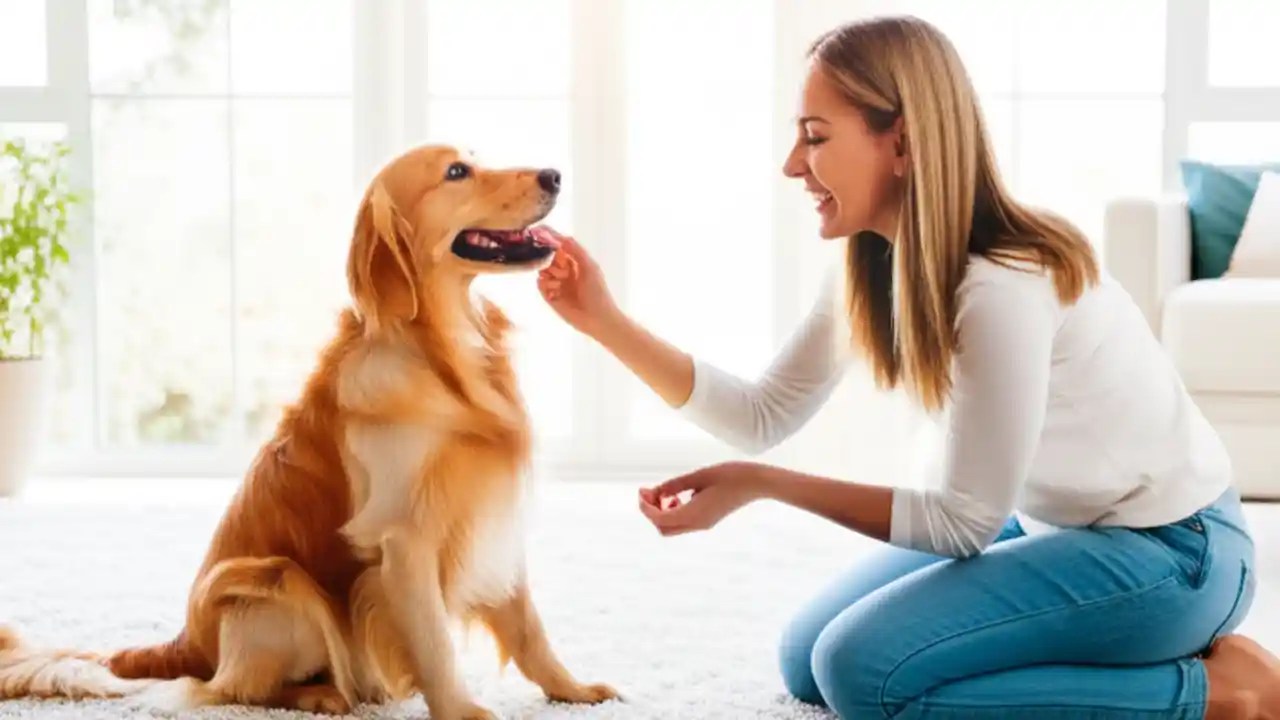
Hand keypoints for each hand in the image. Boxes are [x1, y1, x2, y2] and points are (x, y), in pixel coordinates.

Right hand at [536, 230, 620, 338]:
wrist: (597, 319)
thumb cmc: (598, 291)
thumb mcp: (589, 266)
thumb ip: (575, 249)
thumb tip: (559, 235)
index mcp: (574, 260)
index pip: (557, 244)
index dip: (548, 237)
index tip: (536, 231)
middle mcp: (563, 270)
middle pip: (546, 255)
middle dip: (548, 257)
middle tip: (560, 267)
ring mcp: (556, 283)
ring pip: (541, 269)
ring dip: (548, 272)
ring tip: (561, 280)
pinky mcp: (549, 296)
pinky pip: (539, 284)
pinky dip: (545, 284)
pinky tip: (555, 290)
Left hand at [638, 462, 769, 536]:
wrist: (758, 483)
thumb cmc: (731, 475)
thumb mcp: (699, 476)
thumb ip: (676, 485)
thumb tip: (657, 492)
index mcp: (694, 514)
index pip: (659, 519)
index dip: (645, 506)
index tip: (642, 490)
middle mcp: (698, 524)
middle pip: (663, 528)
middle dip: (652, 511)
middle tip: (651, 490)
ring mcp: (704, 524)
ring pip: (673, 527)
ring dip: (663, 511)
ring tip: (666, 491)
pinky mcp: (709, 519)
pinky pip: (684, 521)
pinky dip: (675, 510)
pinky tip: (680, 494)